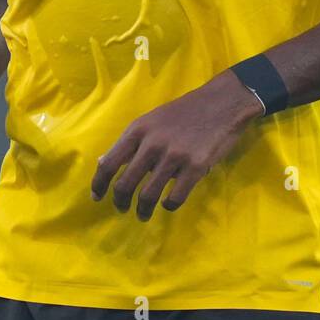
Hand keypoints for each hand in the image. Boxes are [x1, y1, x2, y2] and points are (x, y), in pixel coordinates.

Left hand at [90, 72, 262, 220]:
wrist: (222, 104)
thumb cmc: (183, 112)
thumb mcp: (151, 120)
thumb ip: (130, 142)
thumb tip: (103, 164)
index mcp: (138, 130)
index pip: (109, 163)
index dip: (99, 185)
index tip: (97, 198)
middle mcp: (152, 143)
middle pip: (125, 184)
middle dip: (120, 202)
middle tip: (122, 209)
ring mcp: (174, 156)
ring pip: (148, 195)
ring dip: (142, 210)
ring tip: (143, 215)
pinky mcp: (195, 167)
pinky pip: (175, 198)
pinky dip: (168, 206)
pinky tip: (168, 203)